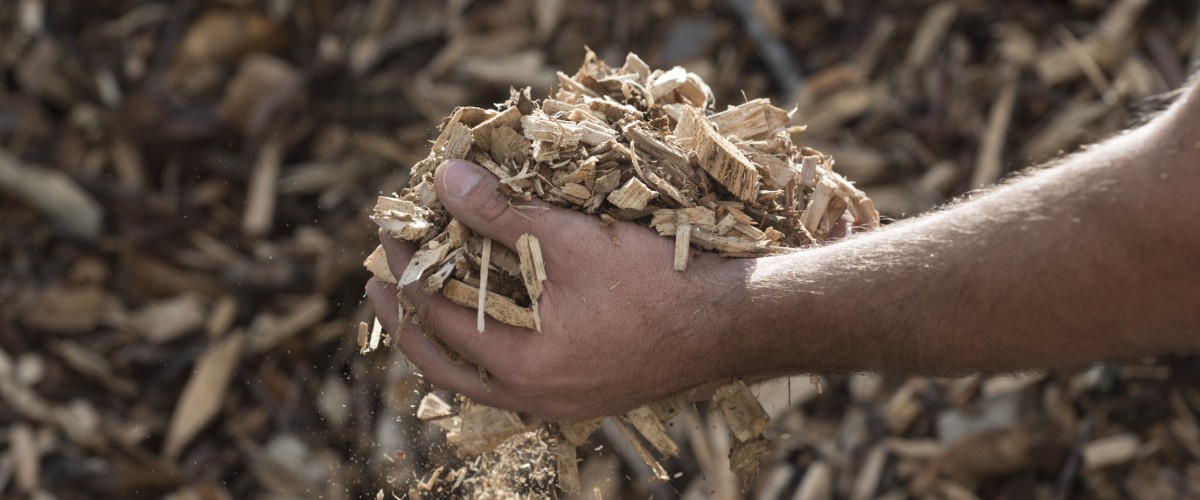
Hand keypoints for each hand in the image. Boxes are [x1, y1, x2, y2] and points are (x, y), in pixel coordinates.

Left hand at [366, 160, 746, 419]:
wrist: (730, 325)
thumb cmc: (654, 282)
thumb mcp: (570, 239)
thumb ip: (501, 212)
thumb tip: (446, 179)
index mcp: (522, 365)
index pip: (437, 316)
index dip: (406, 272)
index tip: (388, 238)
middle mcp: (535, 398)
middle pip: (444, 367)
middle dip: (405, 322)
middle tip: (378, 287)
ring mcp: (563, 403)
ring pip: (480, 382)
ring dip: (447, 341)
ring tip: (426, 306)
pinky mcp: (588, 397)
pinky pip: (516, 383)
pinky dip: (490, 352)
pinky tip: (494, 326)